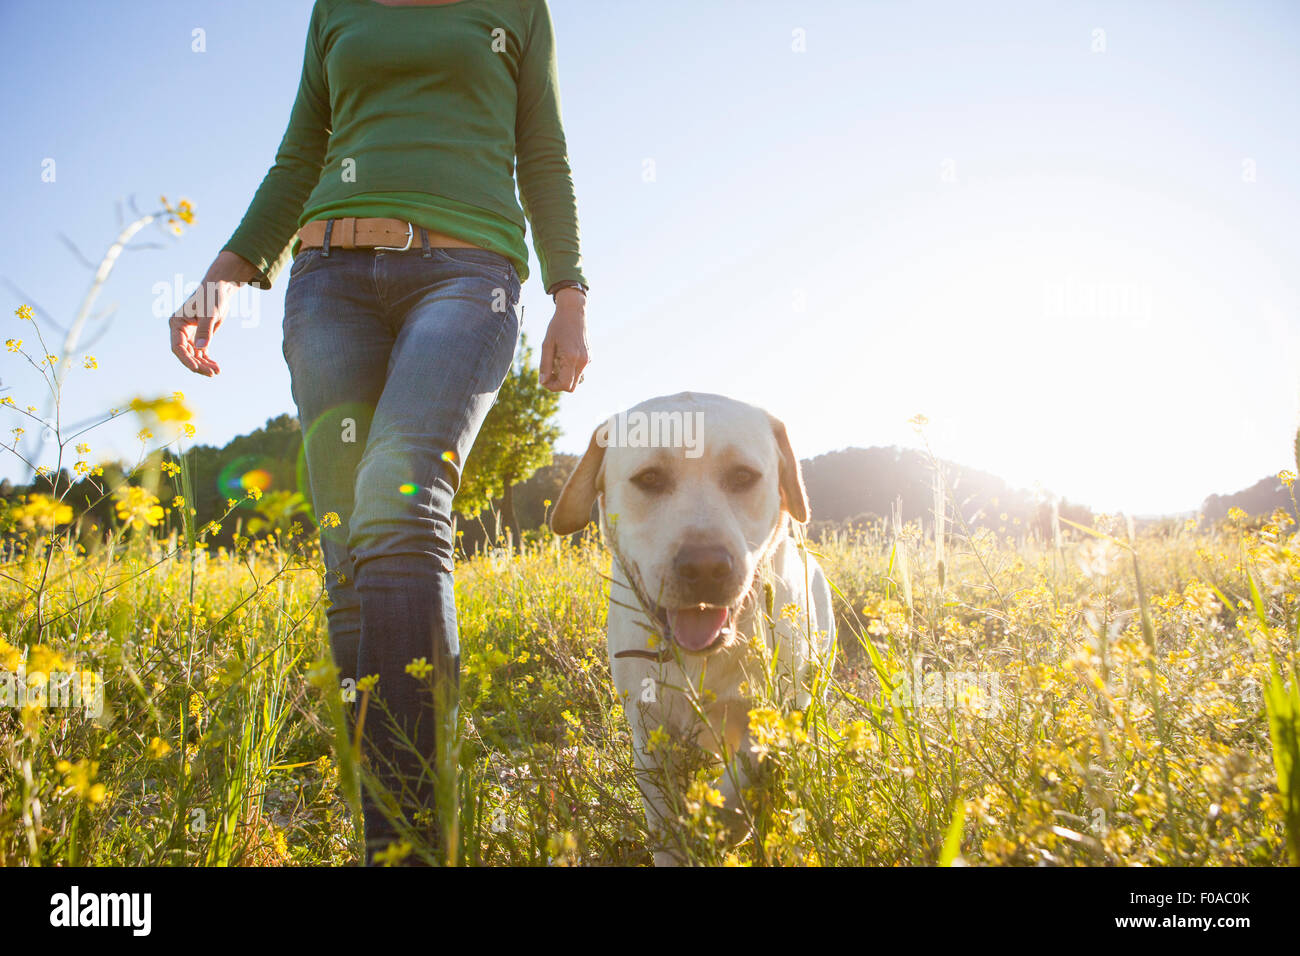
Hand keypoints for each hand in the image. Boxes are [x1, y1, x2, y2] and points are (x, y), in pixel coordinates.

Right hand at [170, 251, 258, 375]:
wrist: (220, 289)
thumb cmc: (212, 297)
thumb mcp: (209, 314)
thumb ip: (205, 331)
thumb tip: (201, 349)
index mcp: (176, 323)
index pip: (177, 346)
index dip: (185, 359)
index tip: (195, 368)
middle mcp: (180, 331)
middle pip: (185, 354)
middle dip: (197, 365)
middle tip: (211, 373)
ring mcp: (189, 335)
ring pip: (193, 355)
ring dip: (203, 365)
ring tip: (216, 372)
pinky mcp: (199, 337)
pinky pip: (201, 353)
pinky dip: (207, 361)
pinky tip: (216, 368)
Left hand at [540, 288, 589, 391]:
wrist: (573, 312)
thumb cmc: (558, 326)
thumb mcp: (547, 344)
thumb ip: (545, 364)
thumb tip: (542, 382)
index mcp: (571, 358)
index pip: (564, 385)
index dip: (553, 387)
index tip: (544, 380)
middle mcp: (582, 361)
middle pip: (571, 386)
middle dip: (558, 384)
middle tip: (548, 374)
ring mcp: (588, 360)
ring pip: (576, 380)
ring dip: (564, 377)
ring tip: (555, 363)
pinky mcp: (589, 357)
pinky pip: (579, 371)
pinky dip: (570, 370)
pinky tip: (563, 356)